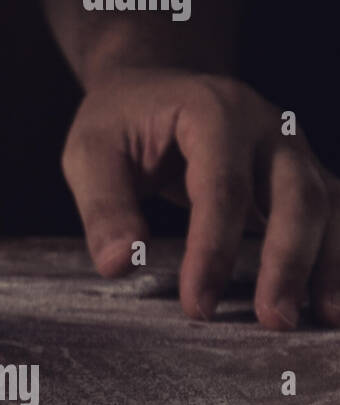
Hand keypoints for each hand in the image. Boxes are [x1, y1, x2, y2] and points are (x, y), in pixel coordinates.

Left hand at [60, 67, 339, 328]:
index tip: (197, 305)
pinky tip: (329, 302)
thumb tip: (118, 265)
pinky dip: (335, 257)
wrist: (152, 85)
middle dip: (287, 261)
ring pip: (328, 204)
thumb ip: (103, 206)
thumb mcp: (89, 152)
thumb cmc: (119, 122)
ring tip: (320, 320)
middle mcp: (266, 125)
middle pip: (296, 194)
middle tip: (273, 320)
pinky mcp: (302, 172)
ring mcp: (292, 147)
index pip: (221, 188)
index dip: (212, 250)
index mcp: (212, 111)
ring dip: (327, 264)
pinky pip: (334, 212)